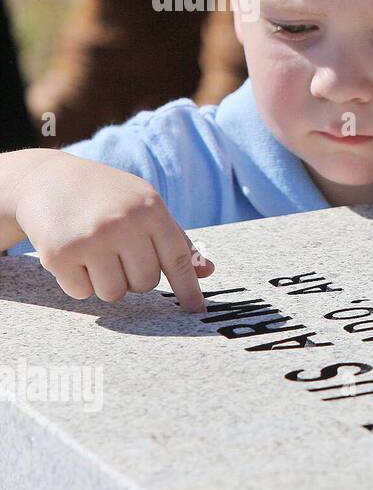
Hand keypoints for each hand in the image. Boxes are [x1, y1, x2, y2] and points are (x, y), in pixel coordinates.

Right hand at [13, 152, 215, 312]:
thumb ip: (176, 239)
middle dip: (132, 277)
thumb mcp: (145, 205)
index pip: (178, 259)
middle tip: (117, 254)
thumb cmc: (107, 196)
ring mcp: (92, 239)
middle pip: (145, 283)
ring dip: (105, 283)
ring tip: (94, 254)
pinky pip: (82, 293)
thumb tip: (208, 271)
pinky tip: (72, 255)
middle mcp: (125, 223)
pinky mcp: (60, 254)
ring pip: (114, 293)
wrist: (47, 179)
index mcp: (151, 209)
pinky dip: (77, 281)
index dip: (189, 288)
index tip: (197, 310)